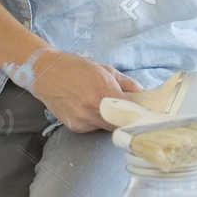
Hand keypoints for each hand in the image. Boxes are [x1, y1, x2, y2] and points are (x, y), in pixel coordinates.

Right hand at [26, 48, 141, 132]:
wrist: (46, 74)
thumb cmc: (76, 68)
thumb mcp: (105, 70)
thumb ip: (126, 84)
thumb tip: (142, 94)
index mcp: (103, 92)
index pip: (130, 112)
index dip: (141, 114)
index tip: (149, 114)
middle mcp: (93, 110)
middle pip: (121, 124)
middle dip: (129, 120)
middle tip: (136, 114)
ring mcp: (83, 121)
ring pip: (108, 128)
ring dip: (114, 121)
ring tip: (113, 109)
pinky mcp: (75, 127)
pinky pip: (94, 128)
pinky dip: (99, 121)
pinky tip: (94, 110)